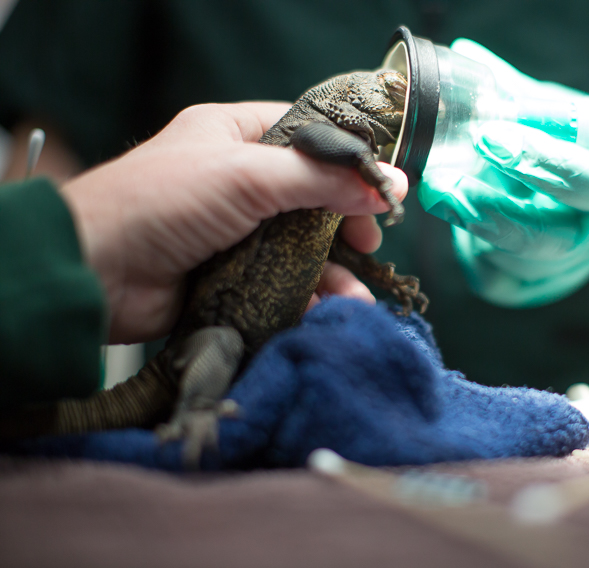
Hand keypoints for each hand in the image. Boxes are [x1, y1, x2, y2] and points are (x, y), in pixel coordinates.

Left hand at [60, 102, 407, 342]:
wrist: (96, 273)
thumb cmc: (162, 203)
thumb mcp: (248, 175)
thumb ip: (322, 179)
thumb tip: (392, 183)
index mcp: (235, 134)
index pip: (309, 138)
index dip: (350, 163)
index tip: (384, 191)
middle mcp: (237, 180)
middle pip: (313, 197)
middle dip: (347, 224)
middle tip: (369, 243)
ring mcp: (235, 231)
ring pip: (303, 247)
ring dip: (334, 272)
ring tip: (355, 296)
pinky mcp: (232, 274)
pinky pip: (284, 282)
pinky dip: (309, 297)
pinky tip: (328, 310)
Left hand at [417, 41, 588, 306]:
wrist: (588, 198)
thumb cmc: (569, 146)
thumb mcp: (554, 114)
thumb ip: (517, 94)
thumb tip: (467, 55)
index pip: (586, 181)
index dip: (539, 161)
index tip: (489, 135)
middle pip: (551, 238)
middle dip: (496, 212)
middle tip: (447, 185)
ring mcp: (567, 266)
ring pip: (519, 263)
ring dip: (474, 228)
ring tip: (439, 193)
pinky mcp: (534, 286)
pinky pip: (500, 283)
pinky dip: (473, 256)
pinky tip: (457, 222)